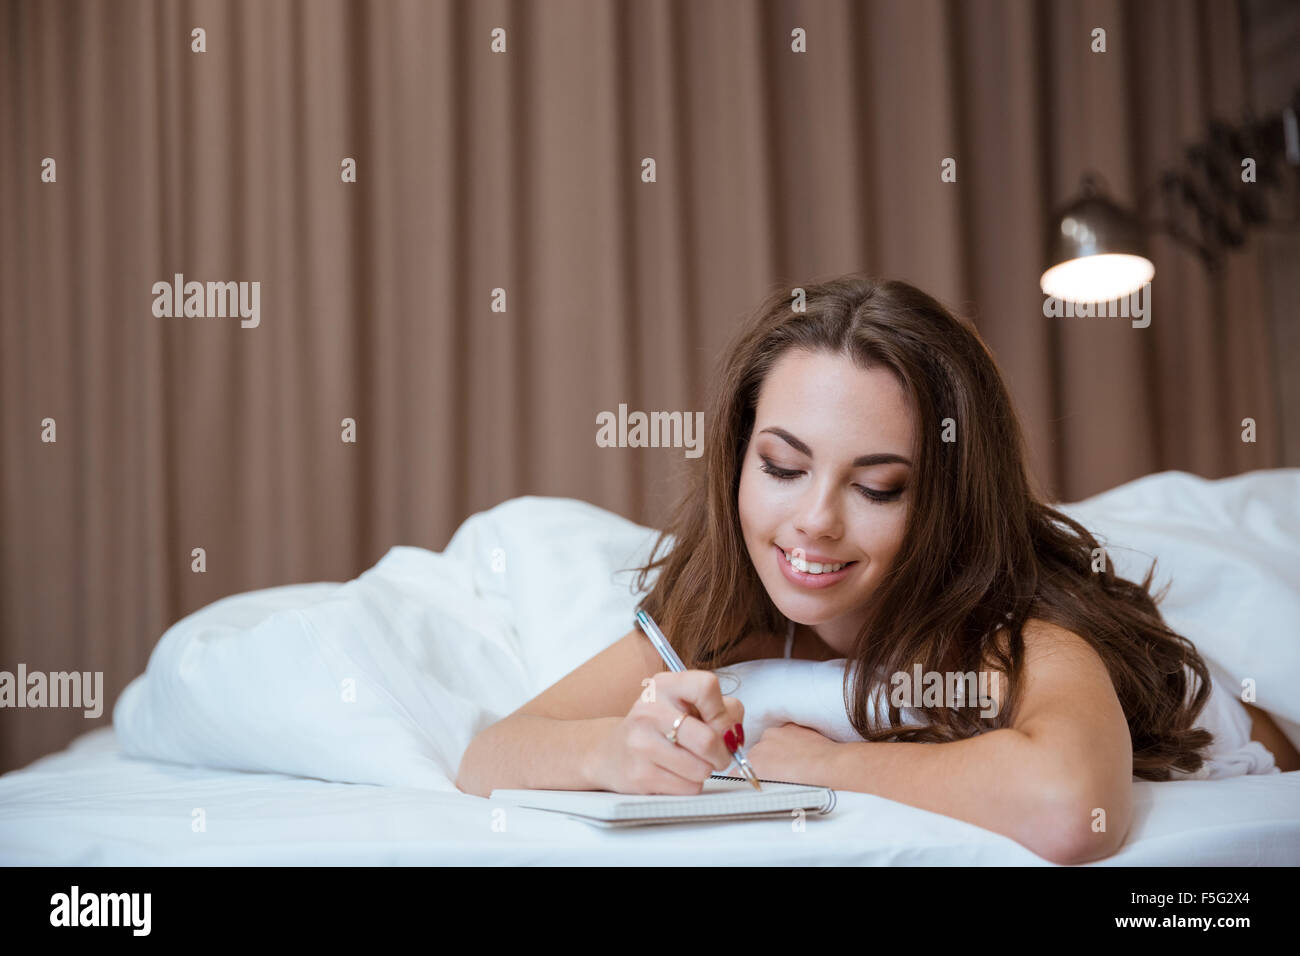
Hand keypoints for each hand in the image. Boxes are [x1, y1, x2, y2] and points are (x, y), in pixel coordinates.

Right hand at [584, 669, 745, 793]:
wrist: (613, 754)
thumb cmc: (661, 728)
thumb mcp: (687, 705)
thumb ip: (722, 711)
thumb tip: (735, 735)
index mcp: (664, 685)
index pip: (707, 686)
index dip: (723, 713)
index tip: (720, 726)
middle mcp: (649, 709)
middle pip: (708, 738)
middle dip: (722, 754)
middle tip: (717, 755)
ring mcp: (641, 743)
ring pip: (701, 768)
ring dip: (705, 770)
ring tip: (691, 762)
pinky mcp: (640, 775)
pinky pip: (688, 787)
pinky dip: (690, 785)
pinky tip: (675, 774)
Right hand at [742, 722, 838, 784]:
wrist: (830, 767)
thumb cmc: (808, 786)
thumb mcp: (777, 796)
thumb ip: (761, 789)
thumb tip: (756, 790)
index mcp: (752, 766)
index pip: (738, 773)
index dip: (749, 781)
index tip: (759, 785)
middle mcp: (758, 747)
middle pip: (753, 758)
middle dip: (764, 767)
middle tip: (781, 779)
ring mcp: (774, 734)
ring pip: (768, 745)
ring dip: (775, 753)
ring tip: (793, 766)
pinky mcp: (788, 727)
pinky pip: (783, 735)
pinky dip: (789, 743)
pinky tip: (801, 754)